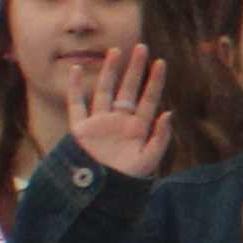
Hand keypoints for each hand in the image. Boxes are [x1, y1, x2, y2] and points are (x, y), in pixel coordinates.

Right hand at [68, 40, 173, 179]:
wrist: (99, 195)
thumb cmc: (126, 182)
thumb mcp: (148, 162)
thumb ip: (160, 139)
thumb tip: (168, 114)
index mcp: (137, 129)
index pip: (148, 99)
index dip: (154, 82)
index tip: (160, 63)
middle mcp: (118, 122)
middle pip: (128, 89)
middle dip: (135, 69)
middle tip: (141, 47)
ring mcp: (99, 123)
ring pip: (104, 90)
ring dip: (109, 71)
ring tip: (116, 51)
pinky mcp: (80, 130)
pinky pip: (76, 105)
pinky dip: (74, 88)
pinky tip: (76, 70)